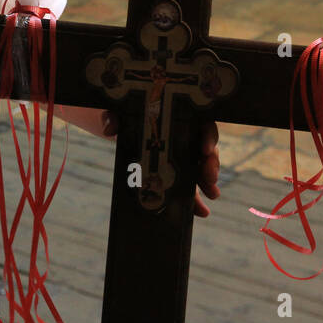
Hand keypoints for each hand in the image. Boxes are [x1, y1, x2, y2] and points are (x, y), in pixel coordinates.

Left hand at [100, 114, 220, 217]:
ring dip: (209, 182)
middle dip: (211, 163)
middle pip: (206, 147)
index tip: (205, 150)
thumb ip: (114, 115)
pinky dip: (196, 200)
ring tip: (212, 194)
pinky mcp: (176, 171)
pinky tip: (201, 211)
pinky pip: (189, 185)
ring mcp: (183, 154)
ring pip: (202, 167)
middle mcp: (186, 134)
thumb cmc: (126, 114)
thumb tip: (110, 127)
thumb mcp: (119, 111)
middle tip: (209, 178)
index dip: (208, 137)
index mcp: (178, 116)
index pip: (201, 123)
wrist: (120, 125)